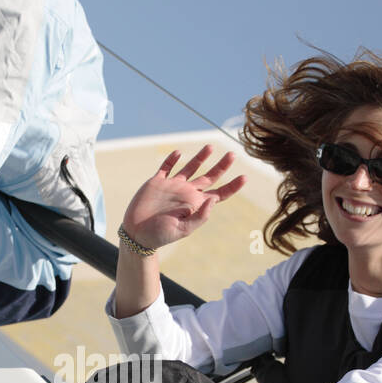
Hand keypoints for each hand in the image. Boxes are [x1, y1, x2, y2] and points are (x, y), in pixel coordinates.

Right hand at [120, 145, 245, 251]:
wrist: (137, 234)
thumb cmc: (160, 235)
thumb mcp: (183, 230)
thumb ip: (200, 216)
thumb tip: (214, 200)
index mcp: (195, 205)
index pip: (219, 193)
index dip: (232, 186)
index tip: (245, 177)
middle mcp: (186, 193)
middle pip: (209, 177)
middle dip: (222, 166)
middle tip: (233, 154)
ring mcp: (172, 186)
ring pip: (190, 168)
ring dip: (200, 157)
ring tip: (210, 147)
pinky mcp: (157, 182)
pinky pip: (166, 167)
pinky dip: (172, 159)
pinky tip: (179, 153)